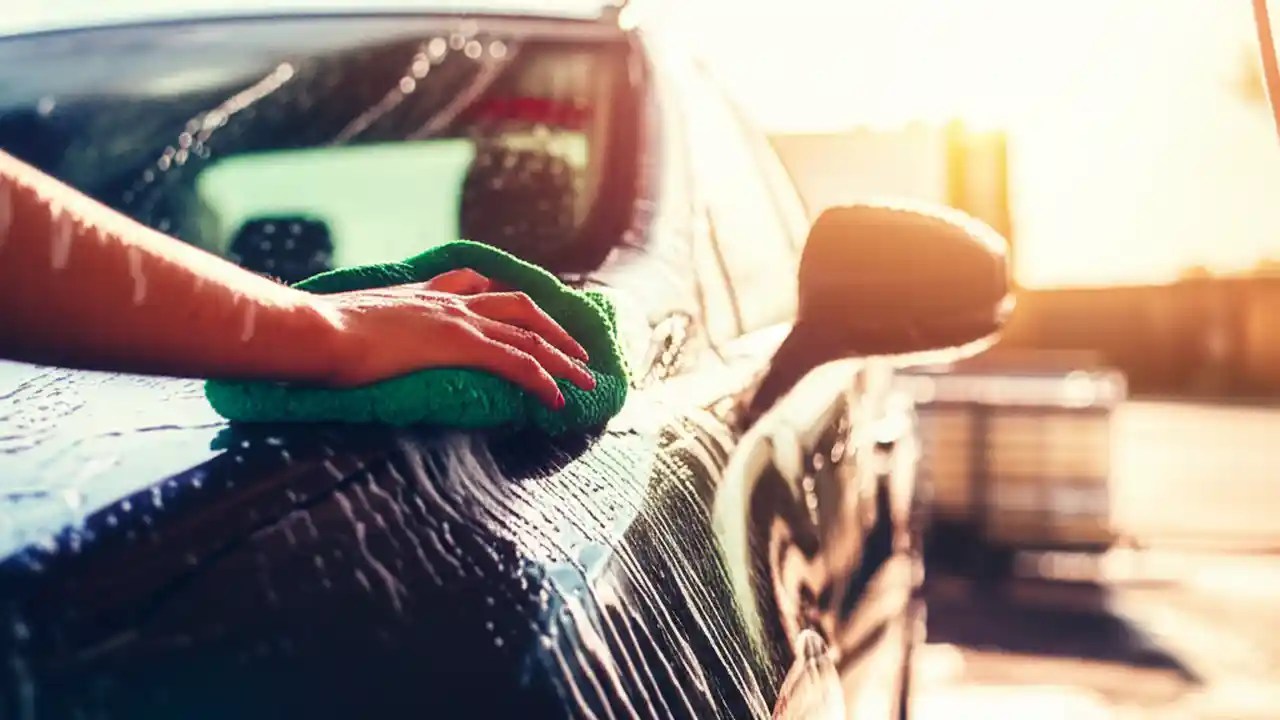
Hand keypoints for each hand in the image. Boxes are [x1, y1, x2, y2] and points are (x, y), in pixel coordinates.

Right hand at [314, 270, 592, 408]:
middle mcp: (448, 301)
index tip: (529, 313)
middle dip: (553, 327)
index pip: (478, 286)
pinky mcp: (461, 345)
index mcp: (423, 293)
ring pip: (529, 334)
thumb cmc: (321, 335)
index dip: (508, 301)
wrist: (316, 331)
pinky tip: (559, 399)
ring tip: (585, 378)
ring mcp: (457, 320)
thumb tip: (364, 347)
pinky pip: (517, 362)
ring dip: (562, 357)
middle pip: (519, 306)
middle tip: (577, 350)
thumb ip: (372, 329)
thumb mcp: (353, 325)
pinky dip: (543, 380)